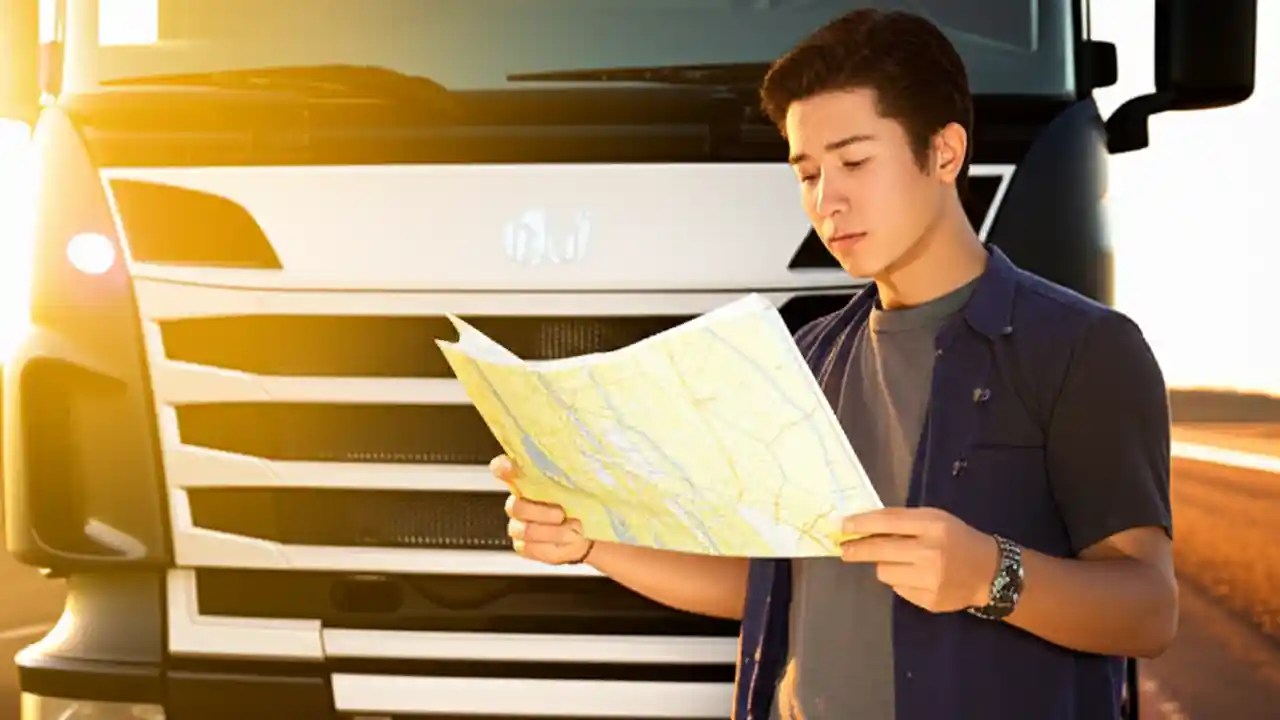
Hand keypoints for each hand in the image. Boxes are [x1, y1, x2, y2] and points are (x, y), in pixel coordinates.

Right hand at [491, 454, 593, 564]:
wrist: (587, 532)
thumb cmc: (579, 504)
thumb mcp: (578, 485)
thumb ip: (568, 473)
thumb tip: (575, 461)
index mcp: (526, 482)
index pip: (502, 468)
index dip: (501, 467)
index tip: (509, 466)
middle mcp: (517, 503)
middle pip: (515, 507)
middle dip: (542, 512)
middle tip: (562, 513)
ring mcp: (518, 526)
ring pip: (526, 530)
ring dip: (554, 531)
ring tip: (573, 528)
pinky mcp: (523, 547)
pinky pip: (532, 548)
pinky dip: (554, 545)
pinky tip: (567, 540)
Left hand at [839, 507, 998, 613]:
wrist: (990, 572)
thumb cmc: (957, 538)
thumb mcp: (935, 519)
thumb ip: (902, 520)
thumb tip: (863, 522)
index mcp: (933, 526)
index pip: (887, 523)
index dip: (861, 524)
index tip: (842, 526)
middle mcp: (930, 553)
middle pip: (879, 551)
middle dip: (857, 549)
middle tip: (844, 549)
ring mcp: (929, 579)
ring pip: (884, 572)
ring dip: (886, 565)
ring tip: (903, 561)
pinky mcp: (928, 600)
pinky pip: (897, 588)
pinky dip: (901, 581)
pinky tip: (918, 577)